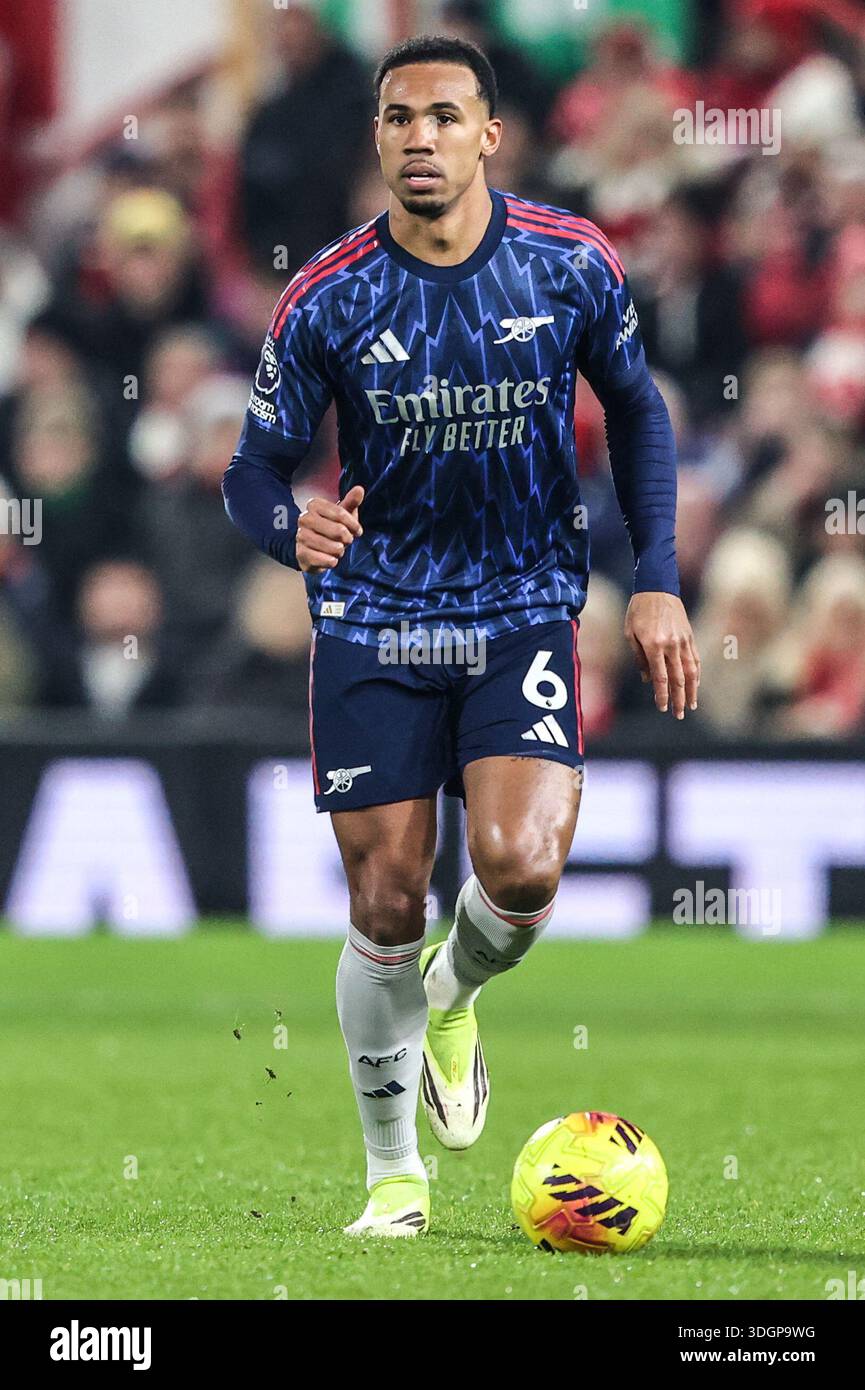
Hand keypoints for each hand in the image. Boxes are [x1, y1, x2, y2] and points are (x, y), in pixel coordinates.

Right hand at [296, 485, 363, 573]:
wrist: (313, 549)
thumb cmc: (331, 528)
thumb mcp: (342, 514)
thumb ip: (351, 502)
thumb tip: (359, 489)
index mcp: (314, 505)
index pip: (342, 514)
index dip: (354, 525)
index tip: (357, 531)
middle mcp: (304, 518)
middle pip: (339, 530)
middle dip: (348, 538)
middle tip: (346, 541)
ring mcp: (301, 536)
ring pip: (334, 547)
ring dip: (340, 550)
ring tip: (337, 549)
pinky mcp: (301, 554)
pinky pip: (326, 560)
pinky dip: (332, 561)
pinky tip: (330, 558)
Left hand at [624, 591, 699, 718]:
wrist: (657, 587)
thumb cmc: (638, 610)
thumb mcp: (630, 633)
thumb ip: (640, 658)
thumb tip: (648, 680)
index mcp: (654, 645)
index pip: (661, 677)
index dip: (662, 695)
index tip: (663, 708)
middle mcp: (671, 645)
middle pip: (678, 678)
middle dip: (679, 699)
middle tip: (679, 714)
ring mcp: (683, 640)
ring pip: (691, 671)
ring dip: (692, 690)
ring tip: (692, 705)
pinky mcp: (690, 636)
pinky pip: (695, 659)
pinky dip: (697, 674)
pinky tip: (696, 685)